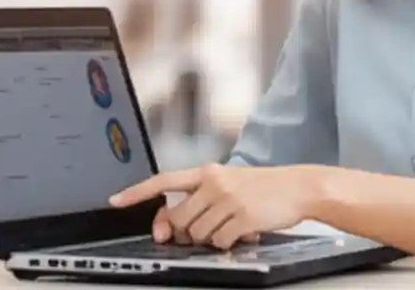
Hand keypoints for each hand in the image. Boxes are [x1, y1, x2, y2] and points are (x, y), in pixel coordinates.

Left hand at [109, 164, 317, 249]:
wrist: (299, 187)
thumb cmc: (263, 188)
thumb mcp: (229, 185)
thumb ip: (198, 202)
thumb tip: (170, 230)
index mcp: (208, 172)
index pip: (164, 181)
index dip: (137, 192)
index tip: (115, 200)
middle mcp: (215, 183)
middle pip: (179, 220)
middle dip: (187, 231)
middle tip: (208, 226)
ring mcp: (229, 200)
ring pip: (197, 235)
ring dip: (211, 237)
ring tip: (231, 224)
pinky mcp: (243, 217)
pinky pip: (219, 242)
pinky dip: (228, 243)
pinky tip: (242, 230)